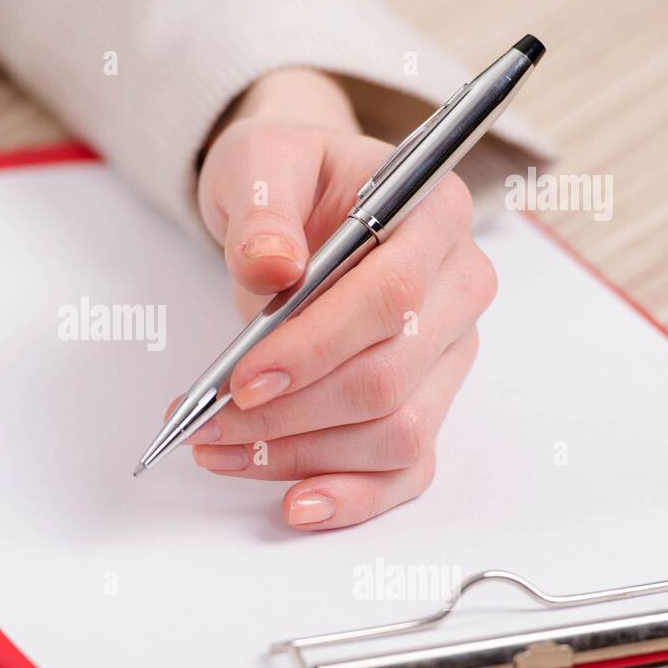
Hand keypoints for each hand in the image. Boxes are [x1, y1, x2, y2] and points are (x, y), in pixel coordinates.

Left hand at [193, 69, 495, 529]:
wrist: (295, 203)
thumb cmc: (287, 179)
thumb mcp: (261, 163)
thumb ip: (263, 207)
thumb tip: (272, 264)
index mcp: (436, 216)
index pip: (394, 296)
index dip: (317, 346)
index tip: (242, 377)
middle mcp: (460, 289)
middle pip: (390, 379)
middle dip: (291, 413)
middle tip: (207, 420)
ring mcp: (448, 354)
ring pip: (395, 434)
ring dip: (300, 455)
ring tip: (216, 446)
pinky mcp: (427, 402)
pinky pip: (406, 470)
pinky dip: (352, 495)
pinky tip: (294, 504)